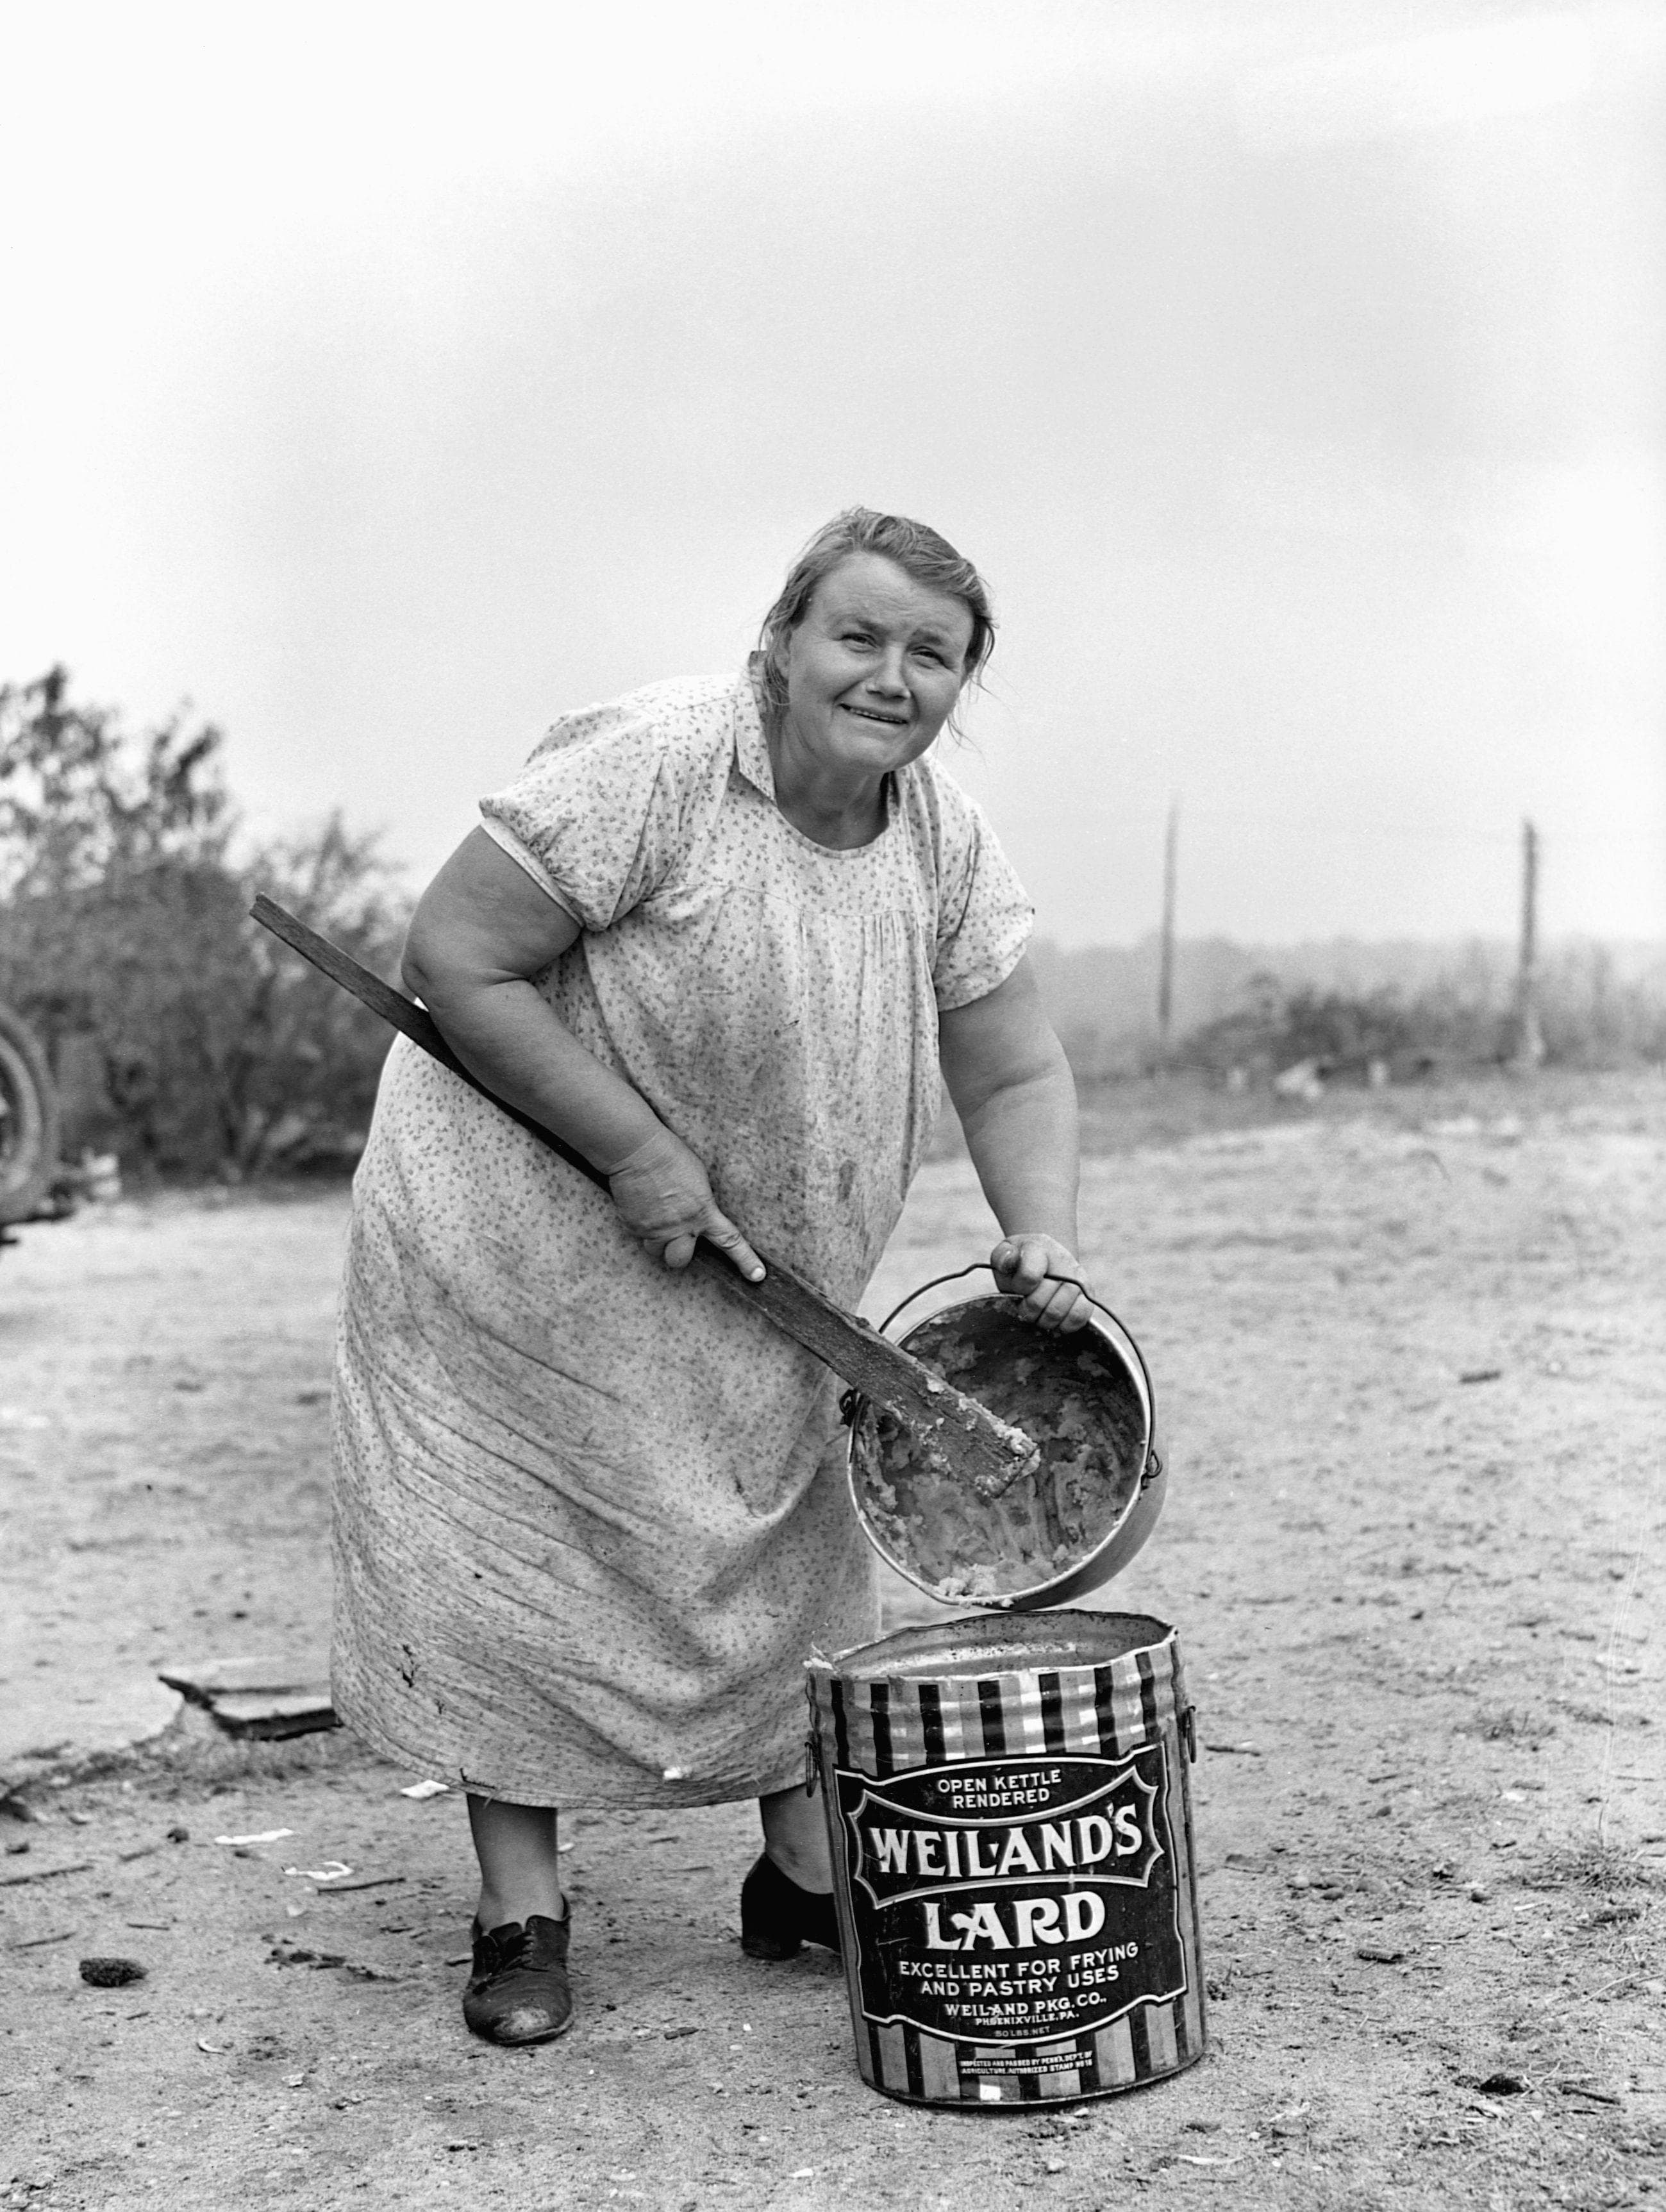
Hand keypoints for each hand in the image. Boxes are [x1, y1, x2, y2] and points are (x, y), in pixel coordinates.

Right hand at [606, 1127, 764, 1280]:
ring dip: (657, 1240)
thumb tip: (700, 1217)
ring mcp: (654, 1229)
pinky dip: (641, 1225)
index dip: (745, 1260)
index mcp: (703, 1212)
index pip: (730, 1241)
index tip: (757, 1276)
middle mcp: (680, 1226)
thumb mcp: (699, 1179)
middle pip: (680, 1260)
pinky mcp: (633, 1226)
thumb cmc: (672, 1157)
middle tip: (676, 1236)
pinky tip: (642, 1204)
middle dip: (678, 1252)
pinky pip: (639, 1236)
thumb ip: (702, 1204)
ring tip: (655, 1215)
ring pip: (655, 1251)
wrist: (638, 1151)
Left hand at [990, 1234, 1090, 1332]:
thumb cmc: (1021, 1262)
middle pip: (1039, 1300)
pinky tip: (1056, 1320)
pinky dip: (1064, 1325)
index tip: (1017, 1286)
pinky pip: (1079, 1317)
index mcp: (1040, 1248)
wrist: (1046, 1260)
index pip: (1029, 1276)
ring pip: (1057, 1312)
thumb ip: (1003, 1257)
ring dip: (1042, 1319)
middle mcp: (1063, 1261)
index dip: (1019, 1288)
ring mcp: (1079, 1279)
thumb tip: (1010, 1261)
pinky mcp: (1089, 1296)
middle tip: (1025, 1305)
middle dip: (1027, 1309)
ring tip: (1039, 1312)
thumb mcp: (1005, 1255)